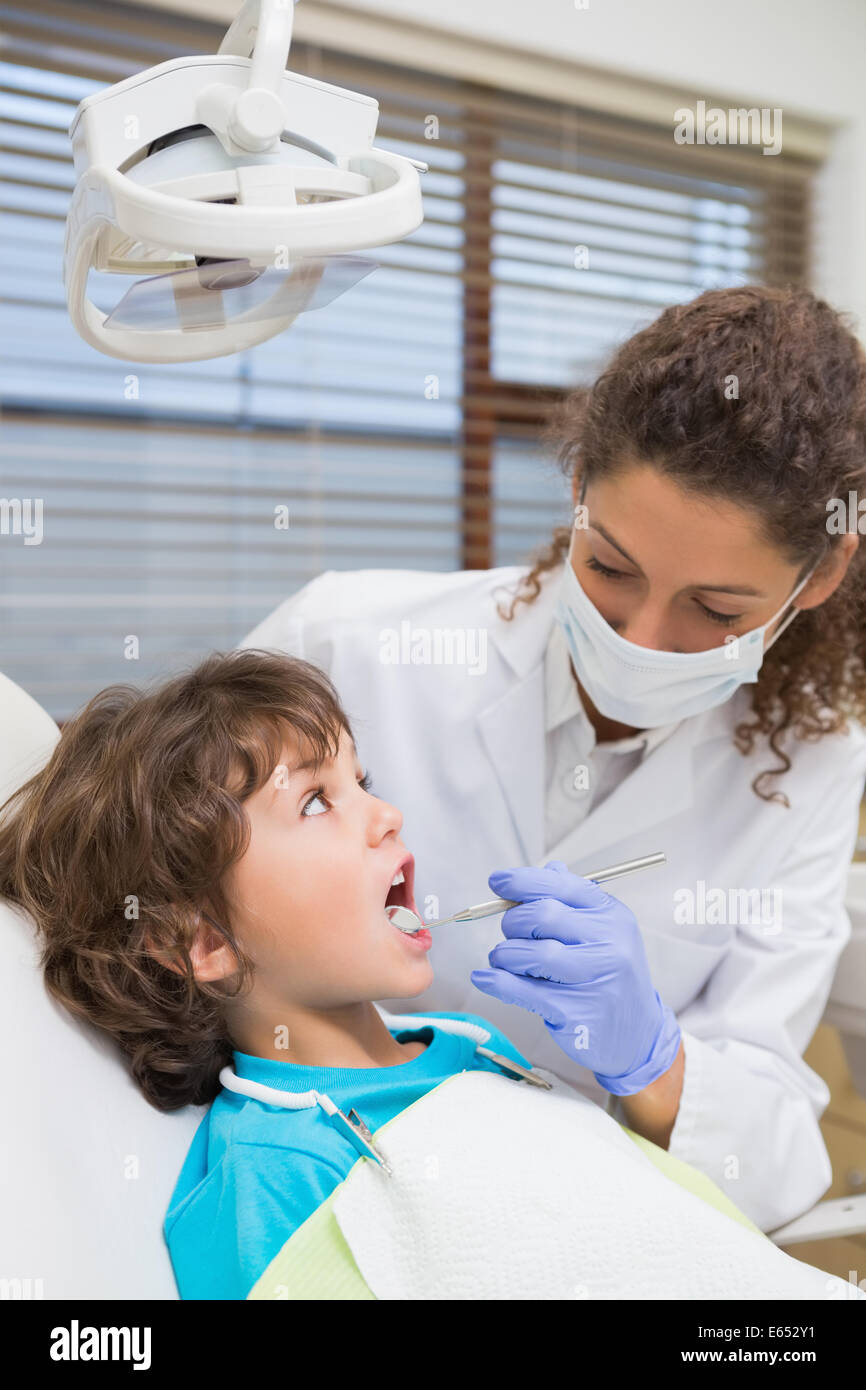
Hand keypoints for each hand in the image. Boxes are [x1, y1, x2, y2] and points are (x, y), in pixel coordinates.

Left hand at [470, 860, 680, 1094]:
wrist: (638, 1034)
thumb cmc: (611, 977)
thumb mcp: (603, 933)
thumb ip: (572, 901)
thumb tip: (546, 869)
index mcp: (612, 916)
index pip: (562, 885)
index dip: (523, 881)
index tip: (498, 881)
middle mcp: (608, 943)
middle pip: (543, 915)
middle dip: (513, 921)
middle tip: (510, 933)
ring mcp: (595, 979)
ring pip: (533, 953)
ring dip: (506, 954)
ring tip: (505, 960)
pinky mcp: (576, 1012)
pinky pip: (525, 991)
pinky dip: (497, 982)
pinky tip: (485, 978)